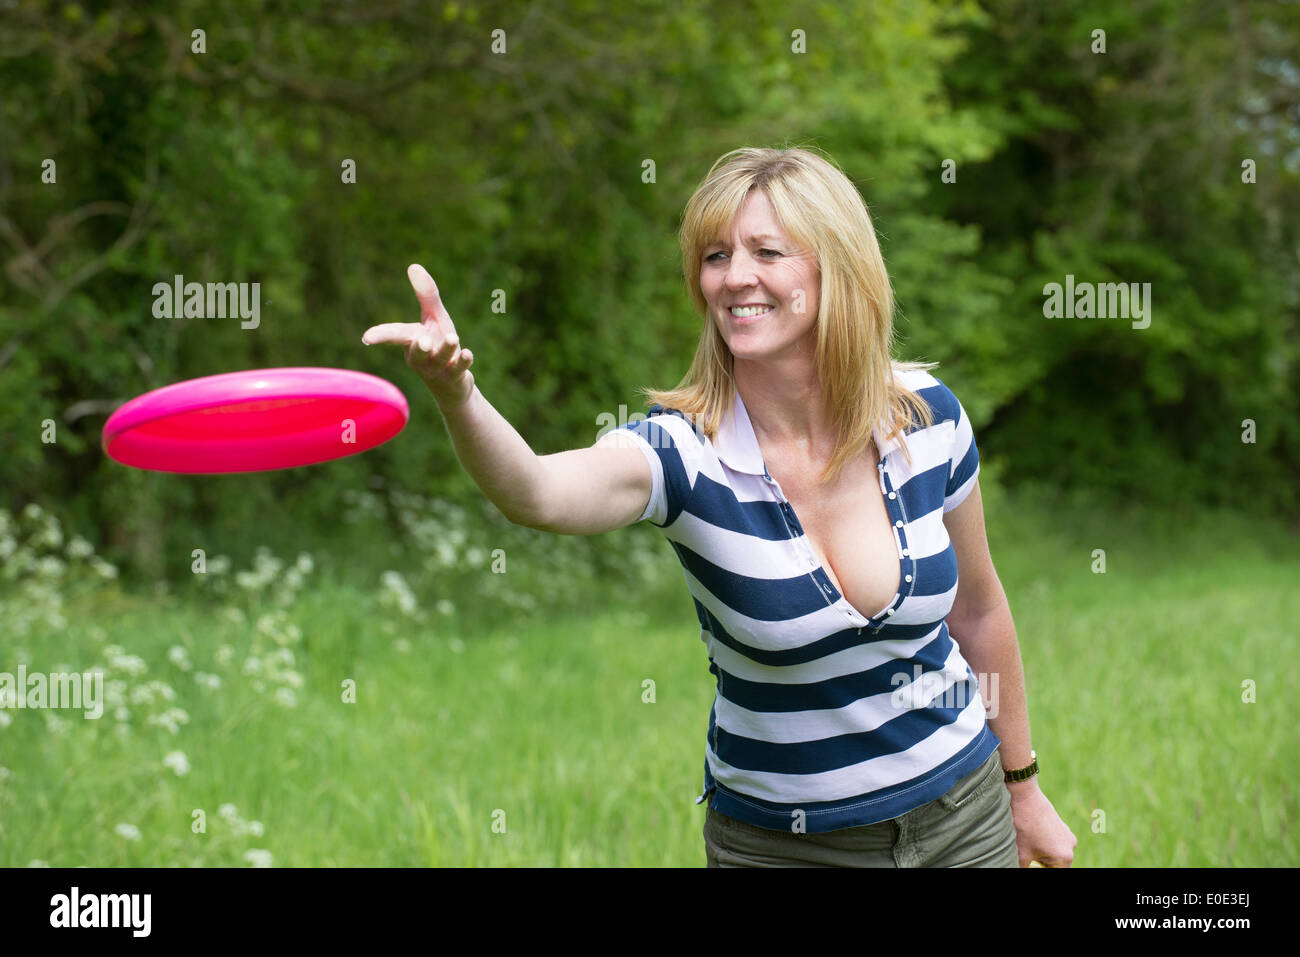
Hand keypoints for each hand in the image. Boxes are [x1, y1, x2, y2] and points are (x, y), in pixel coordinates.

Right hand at [362, 264, 474, 406]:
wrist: (451, 383)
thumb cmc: (438, 345)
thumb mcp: (434, 319)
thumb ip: (426, 295)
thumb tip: (413, 266)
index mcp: (411, 341)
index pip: (395, 336)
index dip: (381, 336)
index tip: (366, 338)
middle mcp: (422, 358)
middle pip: (416, 354)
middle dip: (419, 348)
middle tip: (422, 341)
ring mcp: (438, 370)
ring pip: (440, 361)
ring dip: (447, 350)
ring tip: (454, 338)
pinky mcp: (455, 377)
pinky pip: (459, 370)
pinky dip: (463, 362)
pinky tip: (467, 353)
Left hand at [1006, 781, 1076, 866]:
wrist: (1024, 797)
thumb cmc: (1023, 827)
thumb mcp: (1021, 854)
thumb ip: (1024, 867)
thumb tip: (1023, 867)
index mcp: (1064, 857)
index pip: (1056, 872)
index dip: (1041, 868)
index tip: (1033, 864)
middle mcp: (1071, 846)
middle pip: (1057, 864)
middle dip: (1043, 863)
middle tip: (1029, 857)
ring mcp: (1068, 835)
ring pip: (1055, 852)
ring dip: (1043, 853)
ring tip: (1028, 844)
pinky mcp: (1062, 825)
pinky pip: (1054, 841)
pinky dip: (1044, 842)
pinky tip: (1031, 833)